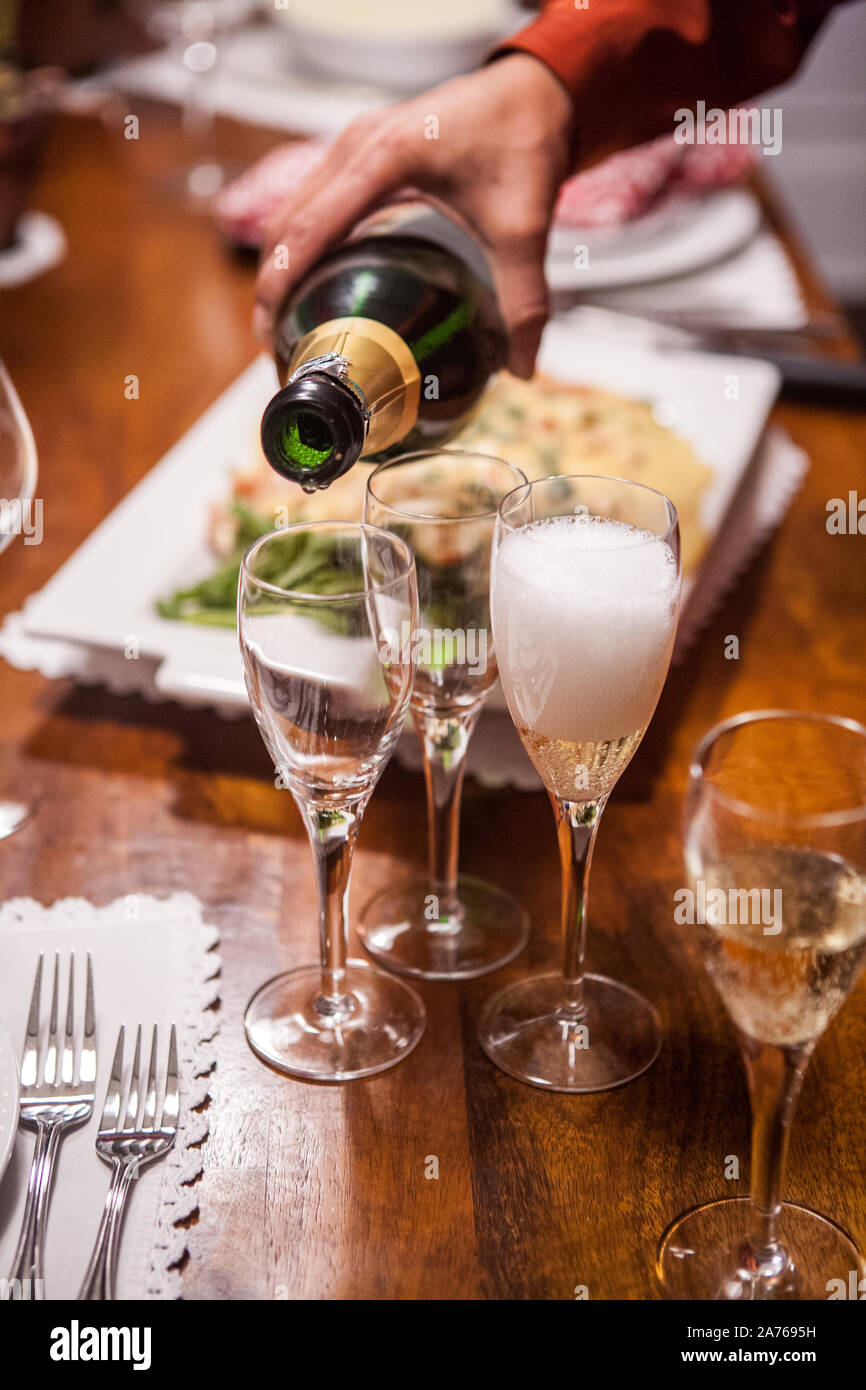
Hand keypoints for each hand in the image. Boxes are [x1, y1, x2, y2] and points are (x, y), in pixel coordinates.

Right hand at [254, 54, 574, 378]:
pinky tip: (313, 284)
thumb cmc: (525, 139)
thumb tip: (522, 369)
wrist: (535, 88)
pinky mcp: (360, 152)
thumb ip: (524, 299)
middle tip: (277, 347)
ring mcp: (352, 144)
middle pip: (286, 222)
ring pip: (293, 210)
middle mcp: (356, 145)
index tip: (272, 336)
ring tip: (286, 323)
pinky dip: (302, 244)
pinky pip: (314, 201)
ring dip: (281, 264)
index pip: (309, 228)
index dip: (281, 285)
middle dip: (271, 285)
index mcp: (385, 157)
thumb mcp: (525, 225)